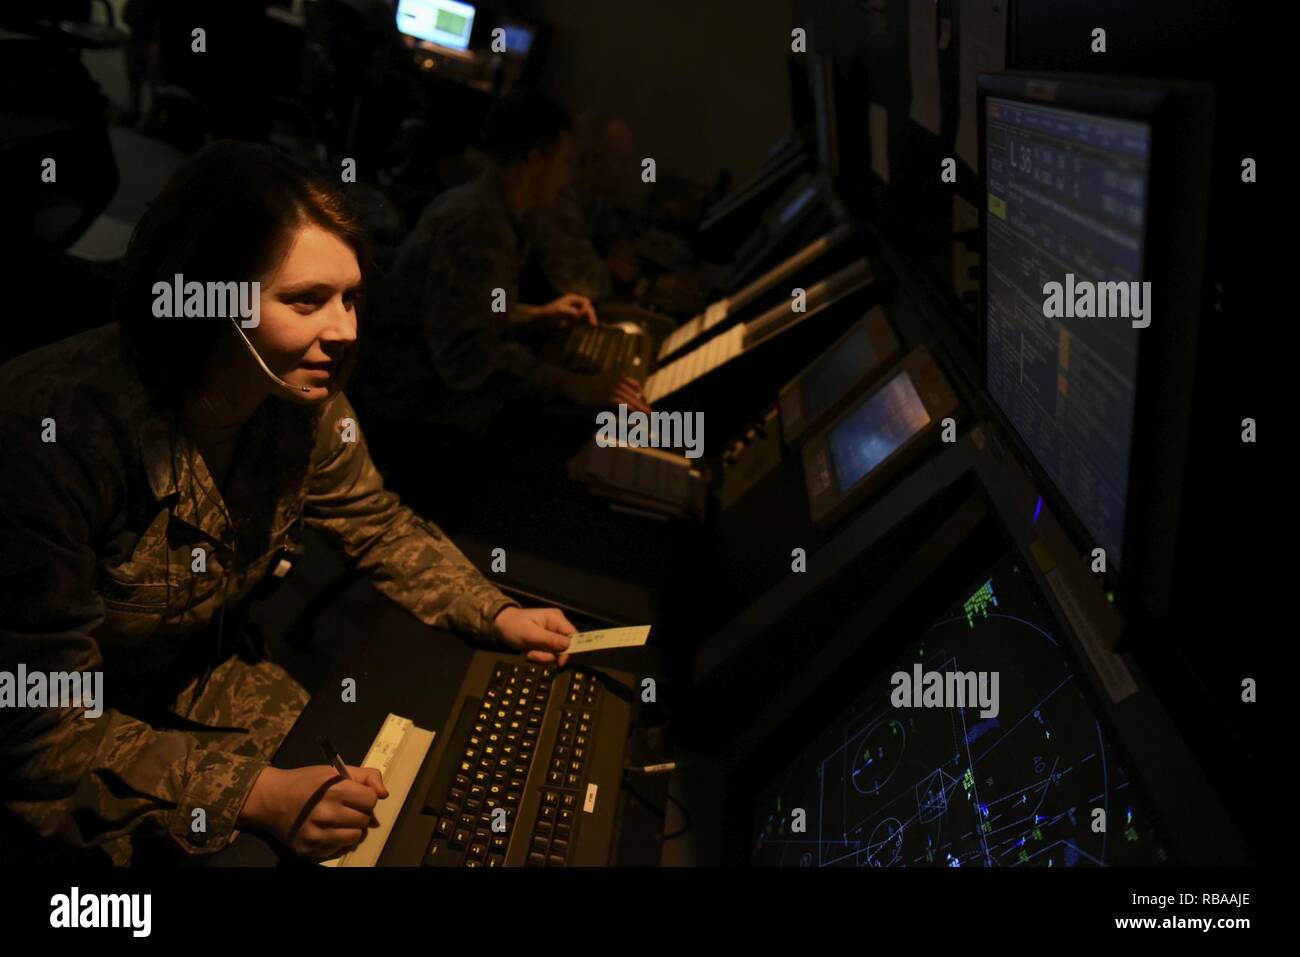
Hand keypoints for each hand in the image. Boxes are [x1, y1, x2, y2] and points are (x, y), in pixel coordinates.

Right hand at [239, 764, 387, 860]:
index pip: (371, 800)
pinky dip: (336, 841)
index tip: (355, 795)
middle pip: (364, 820)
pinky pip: (337, 849)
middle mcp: (325, 814)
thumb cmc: (305, 782)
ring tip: (338, 820)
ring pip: (354, 838)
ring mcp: (316, 835)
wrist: (270, 798)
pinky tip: (325, 830)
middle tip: (344, 808)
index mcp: (334, 790)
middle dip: (359, 813)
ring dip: (351, 829)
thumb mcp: (334, 770)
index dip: (365, 797)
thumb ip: (365, 776)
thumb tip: (384, 794)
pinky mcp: (308, 850)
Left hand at [493, 606, 574, 666]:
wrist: (501, 625)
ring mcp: (552, 635)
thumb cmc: (514, 626)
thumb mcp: (530, 634)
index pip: (573, 635)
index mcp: (556, 619)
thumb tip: (569, 645)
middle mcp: (557, 626)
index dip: (570, 649)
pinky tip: (530, 652)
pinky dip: (539, 656)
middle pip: (565, 647)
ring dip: (542, 657)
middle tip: (533, 654)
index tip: (559, 661)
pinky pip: (549, 654)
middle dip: (549, 655)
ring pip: (556, 653)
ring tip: (529, 652)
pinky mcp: (546, 642)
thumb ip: (550, 640)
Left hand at [535, 293, 597, 326]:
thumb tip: (582, 312)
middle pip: (587, 308)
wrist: (541, 318)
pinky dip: (585, 322)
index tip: (585, 318)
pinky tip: (587, 327)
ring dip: (589, 319)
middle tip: (594, 325)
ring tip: (593, 326)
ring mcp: (574, 309)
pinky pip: (581, 319)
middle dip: (591, 315)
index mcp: (572, 298)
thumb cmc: (549, 312)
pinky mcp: (572, 316)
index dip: (588, 310)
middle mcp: (575, 302)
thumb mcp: (560, 311)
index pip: (586, 302)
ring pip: (586, 314)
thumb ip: (572, 311)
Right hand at [561, 369, 652, 414]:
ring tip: (646, 418)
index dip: (642, 397)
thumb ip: (618, 387)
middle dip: (643, 405)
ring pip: (630, 400)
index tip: (647, 407)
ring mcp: (612, 387)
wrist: (574, 385)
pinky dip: (630, 411)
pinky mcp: (607, 395)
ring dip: (639, 410)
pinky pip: (622, 404)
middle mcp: (618, 379)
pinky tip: (634, 417)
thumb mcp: (605, 382)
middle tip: (651, 414)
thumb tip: (630, 399)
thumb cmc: (589, 386)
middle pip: (635, 394)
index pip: (636, 386)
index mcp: (619, 374)